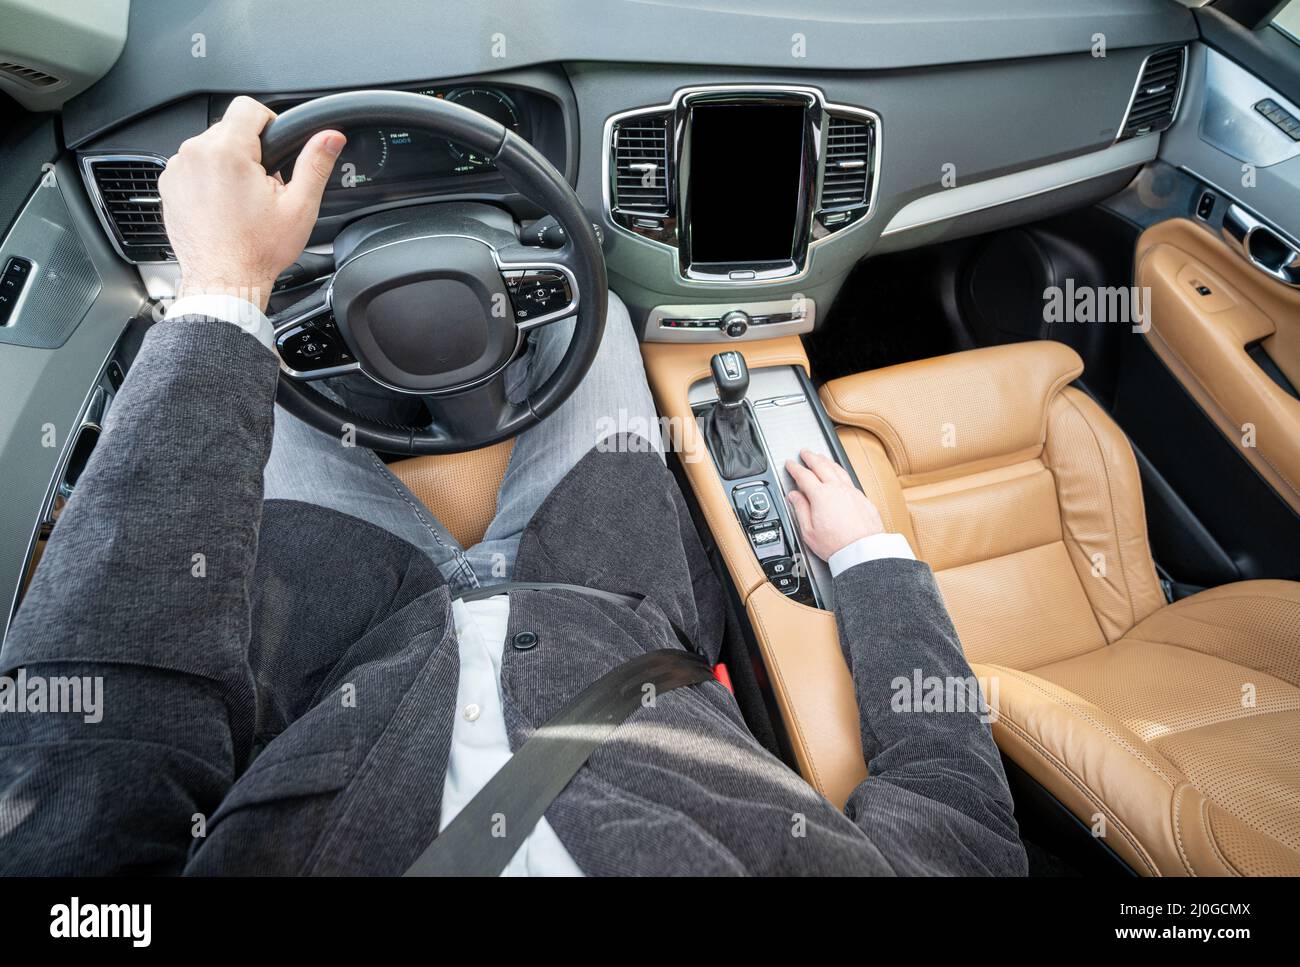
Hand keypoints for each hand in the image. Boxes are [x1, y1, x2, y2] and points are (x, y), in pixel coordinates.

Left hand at [158, 96, 344, 310]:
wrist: (224, 282)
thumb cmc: (257, 250)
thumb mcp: (299, 206)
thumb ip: (315, 164)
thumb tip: (331, 137)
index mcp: (228, 151)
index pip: (248, 107)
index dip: (270, 123)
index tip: (275, 150)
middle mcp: (195, 154)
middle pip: (229, 129)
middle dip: (250, 151)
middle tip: (263, 188)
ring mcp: (177, 170)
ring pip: (211, 148)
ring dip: (228, 165)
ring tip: (242, 201)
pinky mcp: (168, 185)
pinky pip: (193, 167)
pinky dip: (208, 179)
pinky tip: (223, 207)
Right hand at [785, 448, 883, 561]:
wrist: (863, 551)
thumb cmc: (837, 545)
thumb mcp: (809, 531)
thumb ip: (800, 509)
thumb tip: (794, 496)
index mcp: (821, 496)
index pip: (804, 476)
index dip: (795, 468)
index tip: (790, 464)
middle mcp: (837, 489)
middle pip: (821, 466)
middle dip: (811, 457)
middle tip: (804, 452)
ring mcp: (852, 492)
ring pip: (837, 469)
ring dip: (827, 460)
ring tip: (821, 457)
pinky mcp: (862, 498)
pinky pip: (848, 478)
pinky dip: (840, 471)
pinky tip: (839, 474)